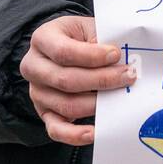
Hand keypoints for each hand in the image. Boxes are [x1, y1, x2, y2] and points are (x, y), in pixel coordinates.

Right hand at [19, 15, 136, 145]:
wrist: (69, 47)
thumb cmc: (83, 38)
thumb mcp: (90, 28)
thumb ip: (103, 39)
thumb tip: (128, 57)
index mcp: (42, 39)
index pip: (63, 52)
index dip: (92, 56)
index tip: (116, 55)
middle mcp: (33, 66)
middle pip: (65, 80)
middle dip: (102, 80)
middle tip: (128, 76)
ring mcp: (37, 92)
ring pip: (66, 104)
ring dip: (97, 104)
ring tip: (120, 98)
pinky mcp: (45, 112)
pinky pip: (56, 129)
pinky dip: (75, 135)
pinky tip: (95, 132)